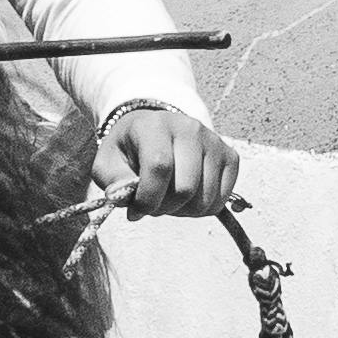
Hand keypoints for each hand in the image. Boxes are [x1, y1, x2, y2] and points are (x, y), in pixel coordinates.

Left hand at [98, 102, 239, 215]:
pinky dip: (202, 208)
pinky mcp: (230, 156)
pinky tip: (187, 198)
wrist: (155, 131)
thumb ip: (112, 181)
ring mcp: (214, 142)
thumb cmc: (129, 151)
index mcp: (155, 126)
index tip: (135, 211)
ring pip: (205, 198)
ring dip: (182, 211)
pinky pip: (221, 199)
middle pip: (186, 187)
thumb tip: (123, 197)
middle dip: (164, 208)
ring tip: (168, 199)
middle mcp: (190, 129)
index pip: (159, 166)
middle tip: (152, 205)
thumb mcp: (108, 163)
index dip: (147, 197)